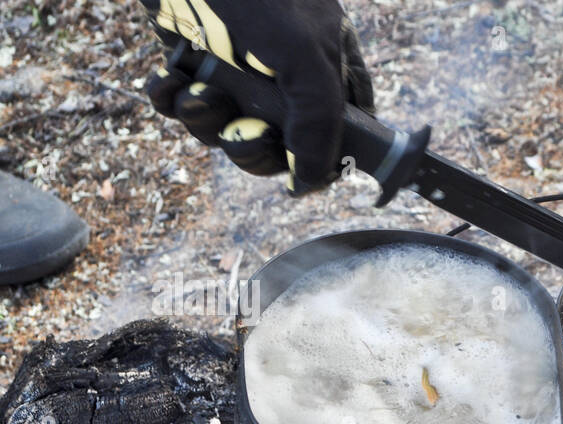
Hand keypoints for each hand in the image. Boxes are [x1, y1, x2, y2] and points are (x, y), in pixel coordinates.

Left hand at [141, 0, 373, 194]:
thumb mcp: (302, 54)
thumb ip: (319, 121)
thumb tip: (315, 180)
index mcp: (325, 62)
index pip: (341, 128)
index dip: (324, 159)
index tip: (303, 175)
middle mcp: (283, 69)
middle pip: (280, 140)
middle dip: (257, 147)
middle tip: (242, 134)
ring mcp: (235, 64)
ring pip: (227, 125)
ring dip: (207, 123)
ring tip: (197, 93)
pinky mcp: (189, 54)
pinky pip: (183, 100)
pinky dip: (172, 99)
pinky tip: (170, 79)